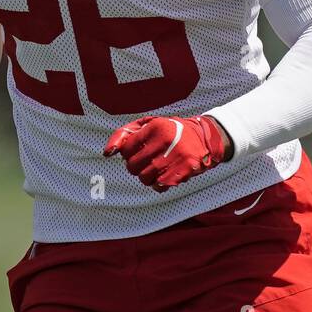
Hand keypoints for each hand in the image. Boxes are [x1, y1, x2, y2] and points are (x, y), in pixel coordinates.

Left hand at [103, 115, 231, 191]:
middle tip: (146, 161)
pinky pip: (159, 186)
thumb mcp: (147, 125)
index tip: (138, 151)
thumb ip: (124, 135)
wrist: (204, 137)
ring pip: (145, 178)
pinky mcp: (186, 169)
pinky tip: (166, 175)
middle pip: (133, 166)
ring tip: (157, 168)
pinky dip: (159, 184)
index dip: (128, 154)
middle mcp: (165, 140)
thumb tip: (107, 153)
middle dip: (136, 167)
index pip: (126, 149)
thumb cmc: (169, 132)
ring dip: (147, 177)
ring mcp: (176, 155)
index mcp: (155, 126)